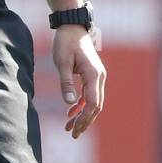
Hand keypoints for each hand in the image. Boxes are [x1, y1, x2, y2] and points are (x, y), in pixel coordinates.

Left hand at [53, 24, 105, 139]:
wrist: (72, 27)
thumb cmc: (66, 43)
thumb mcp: (62, 62)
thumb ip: (66, 83)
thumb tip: (69, 104)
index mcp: (93, 74)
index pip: (93, 102)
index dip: (85, 118)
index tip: (75, 129)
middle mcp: (99, 77)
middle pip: (96, 106)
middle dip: (85, 121)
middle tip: (73, 135)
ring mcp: (97, 77)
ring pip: (93, 102)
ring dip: (82, 115)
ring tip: (69, 129)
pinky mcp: (91, 76)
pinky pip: (89, 95)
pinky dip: (81, 105)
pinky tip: (70, 114)